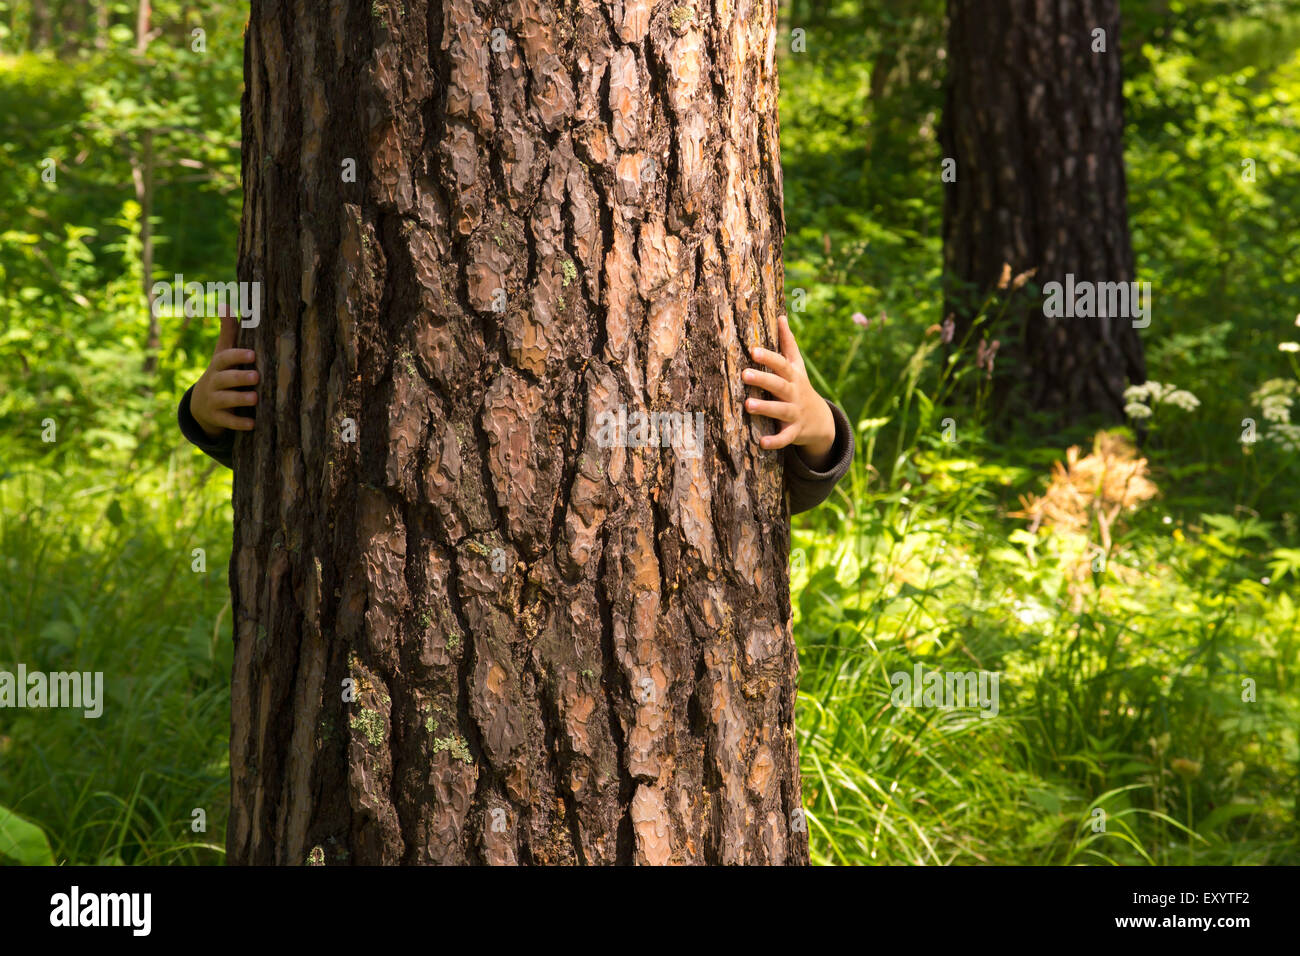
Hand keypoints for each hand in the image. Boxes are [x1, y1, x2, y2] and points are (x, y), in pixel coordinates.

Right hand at [190, 310, 257, 437]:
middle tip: (256, 375)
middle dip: (240, 377)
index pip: (225, 358)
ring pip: (226, 400)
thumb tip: (225, 303)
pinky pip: (227, 422)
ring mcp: (214, 401)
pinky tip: (253, 424)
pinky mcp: (217, 419)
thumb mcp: (221, 354)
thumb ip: (228, 332)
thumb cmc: (221, 373)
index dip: (237, 356)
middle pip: (225, 379)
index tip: (252, 354)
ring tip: (255, 398)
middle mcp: (214, 382)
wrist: (201, 405)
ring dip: (240, 399)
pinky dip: (239, 423)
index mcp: (218, 366)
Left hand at [743, 314, 836, 468]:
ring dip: (765, 408)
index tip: (753, 349)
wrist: (820, 421)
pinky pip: (785, 438)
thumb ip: (788, 343)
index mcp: (793, 376)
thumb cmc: (799, 387)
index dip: (768, 357)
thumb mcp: (797, 366)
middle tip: (744, 373)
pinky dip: (775, 441)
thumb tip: (781, 316)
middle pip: (779, 384)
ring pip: (780, 410)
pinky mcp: (794, 432)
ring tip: (747, 405)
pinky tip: (761, 443)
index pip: (781, 364)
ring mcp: (795, 413)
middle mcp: (794, 393)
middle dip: (763, 378)